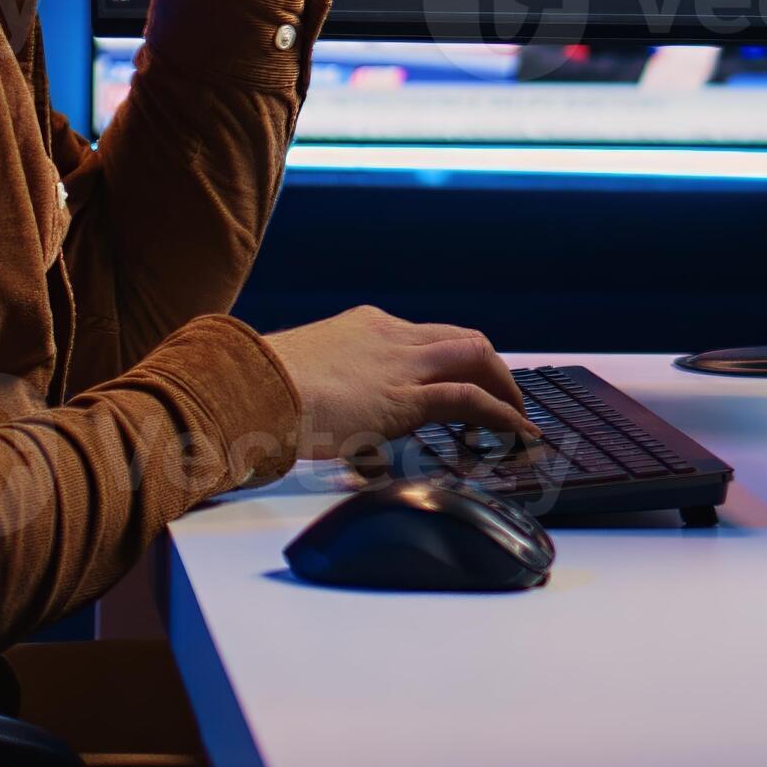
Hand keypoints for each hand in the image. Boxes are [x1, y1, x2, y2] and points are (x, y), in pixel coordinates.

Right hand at [262, 305, 531, 461]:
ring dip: (505, 387)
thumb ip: (330, 403)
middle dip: (489, 368)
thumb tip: (340, 440)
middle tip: (504, 400)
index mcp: (363, 326)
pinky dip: (501, 414)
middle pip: (461, 339)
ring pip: (476, 357)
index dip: (449, 360)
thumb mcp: (304, 385)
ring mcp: (400, 362)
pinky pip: (471, 398)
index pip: (424, 336)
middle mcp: (388, 334)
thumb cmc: (260, 392)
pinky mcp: (405, 396)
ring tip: (518, 419)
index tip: (459, 382)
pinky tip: (516, 433)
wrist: (248, 389)